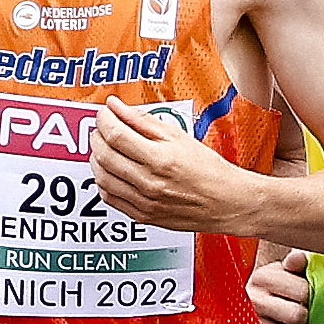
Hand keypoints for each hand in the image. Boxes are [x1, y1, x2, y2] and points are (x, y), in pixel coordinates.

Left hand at [90, 99, 264, 232]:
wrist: (227, 202)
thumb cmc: (209, 170)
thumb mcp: (179, 136)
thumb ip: (144, 121)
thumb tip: (118, 108)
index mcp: (160, 159)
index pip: (115, 135)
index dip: (104, 119)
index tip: (105, 112)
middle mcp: (150, 183)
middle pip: (104, 156)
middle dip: (96, 136)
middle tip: (102, 127)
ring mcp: (144, 202)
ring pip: (102, 178)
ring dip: (96, 159)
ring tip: (105, 148)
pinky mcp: (142, 216)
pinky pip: (109, 198)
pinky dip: (103, 182)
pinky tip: (112, 171)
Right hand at [249, 248, 310, 323]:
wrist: (248, 301)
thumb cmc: (271, 286)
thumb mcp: (284, 268)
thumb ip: (297, 262)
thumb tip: (299, 257)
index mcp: (263, 277)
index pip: (303, 292)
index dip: (313, 295)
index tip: (309, 294)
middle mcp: (253, 299)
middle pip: (297, 316)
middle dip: (305, 315)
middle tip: (302, 309)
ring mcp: (250, 323)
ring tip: (290, 321)